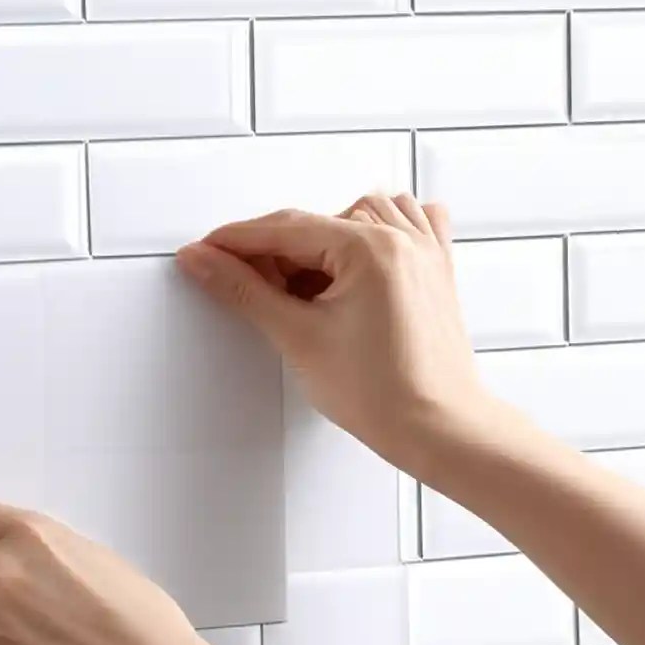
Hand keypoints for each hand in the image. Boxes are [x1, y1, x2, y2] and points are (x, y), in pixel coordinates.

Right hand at [176, 194, 486, 461]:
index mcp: (370, 247)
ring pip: (359, 215)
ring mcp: (424, 252)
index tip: (206, 250)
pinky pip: (409, 223)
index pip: (284, 229)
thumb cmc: (385, 395)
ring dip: (323, 239)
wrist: (438, 428)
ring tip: (302, 287)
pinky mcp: (436, 271)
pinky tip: (358, 258)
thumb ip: (245, 291)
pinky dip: (380, 230)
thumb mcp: (298, 338)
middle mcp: (401, 240)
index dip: (236, 241)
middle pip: (318, 222)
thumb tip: (207, 262)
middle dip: (277, 251)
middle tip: (248, 287)